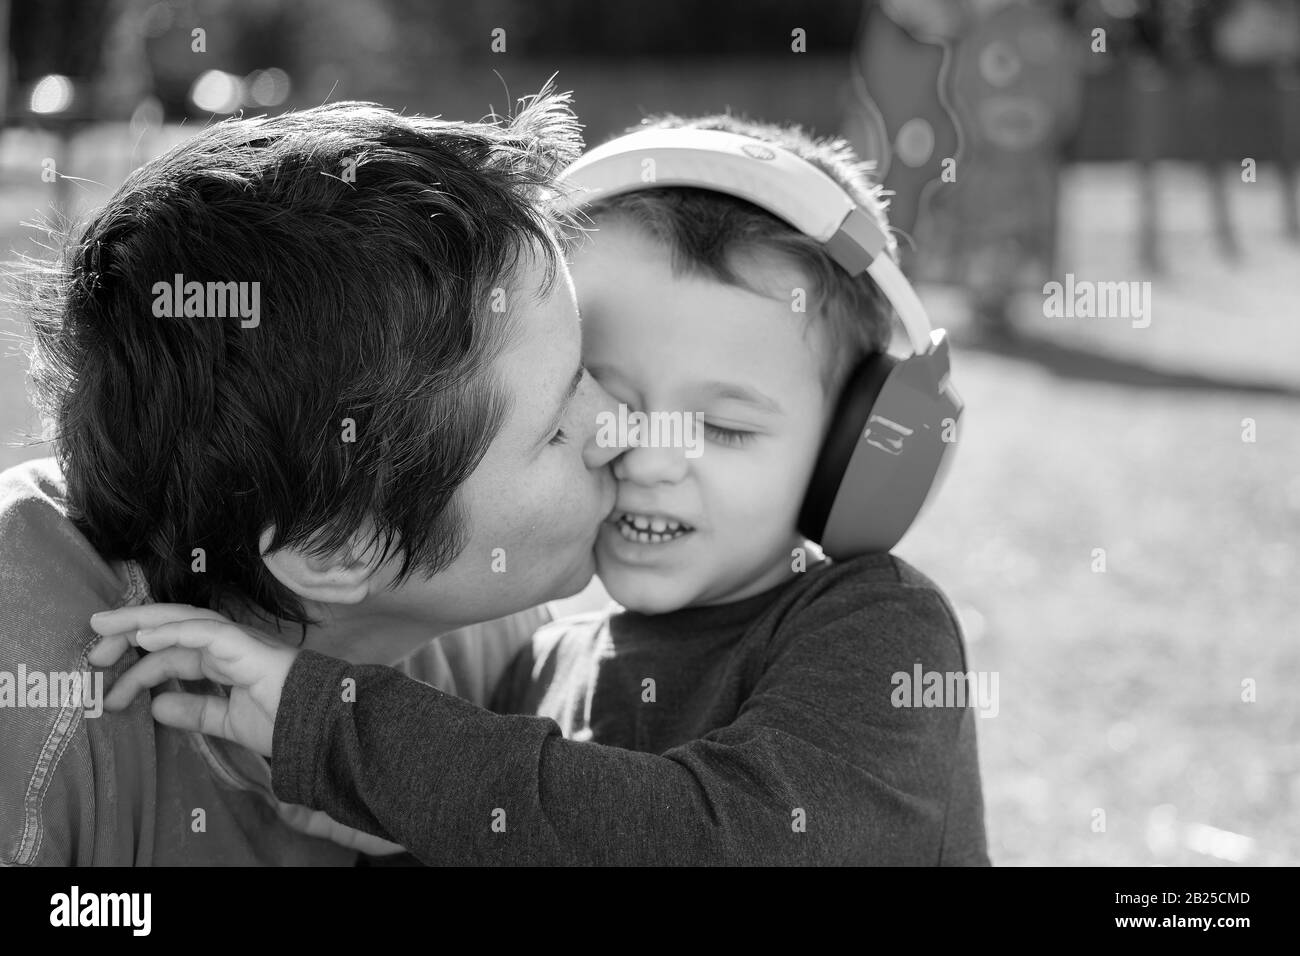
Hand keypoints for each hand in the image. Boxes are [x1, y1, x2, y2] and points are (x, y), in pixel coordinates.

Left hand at [88, 604, 296, 757]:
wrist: (320, 727)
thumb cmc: (283, 722)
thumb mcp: (227, 722)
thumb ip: (195, 712)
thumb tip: (157, 707)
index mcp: (222, 660)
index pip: (171, 656)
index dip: (137, 671)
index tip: (107, 693)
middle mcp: (225, 644)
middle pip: (168, 628)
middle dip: (128, 634)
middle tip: (92, 652)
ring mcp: (235, 639)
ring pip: (180, 620)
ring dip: (139, 623)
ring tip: (103, 630)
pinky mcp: (243, 643)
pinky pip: (202, 631)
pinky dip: (171, 631)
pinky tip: (144, 637)